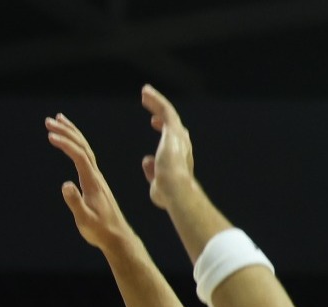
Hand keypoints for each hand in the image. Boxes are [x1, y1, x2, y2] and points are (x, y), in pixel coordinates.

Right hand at [45, 113, 137, 252]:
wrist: (116, 236)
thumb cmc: (99, 230)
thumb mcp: (85, 219)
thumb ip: (75, 202)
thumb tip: (65, 184)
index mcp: (93, 181)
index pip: (79, 156)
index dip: (66, 144)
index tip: (50, 135)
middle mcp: (96, 175)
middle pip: (83, 146)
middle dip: (67, 131)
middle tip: (50, 120)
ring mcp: (96, 178)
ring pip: (84, 149)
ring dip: (72, 135)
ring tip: (58, 123)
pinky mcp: (94, 182)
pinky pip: (85, 158)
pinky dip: (75, 147)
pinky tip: (69, 145)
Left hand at [140, 84, 196, 209]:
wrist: (175, 189)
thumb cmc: (167, 193)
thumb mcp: (157, 183)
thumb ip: (152, 172)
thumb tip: (147, 160)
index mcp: (179, 158)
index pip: (174, 141)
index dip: (165, 132)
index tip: (155, 124)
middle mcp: (182, 144)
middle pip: (173, 125)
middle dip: (163, 117)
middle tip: (153, 112)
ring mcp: (179, 136)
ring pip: (168, 113)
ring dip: (157, 103)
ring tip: (146, 94)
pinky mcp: (173, 129)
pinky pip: (165, 109)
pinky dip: (156, 99)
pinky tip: (145, 92)